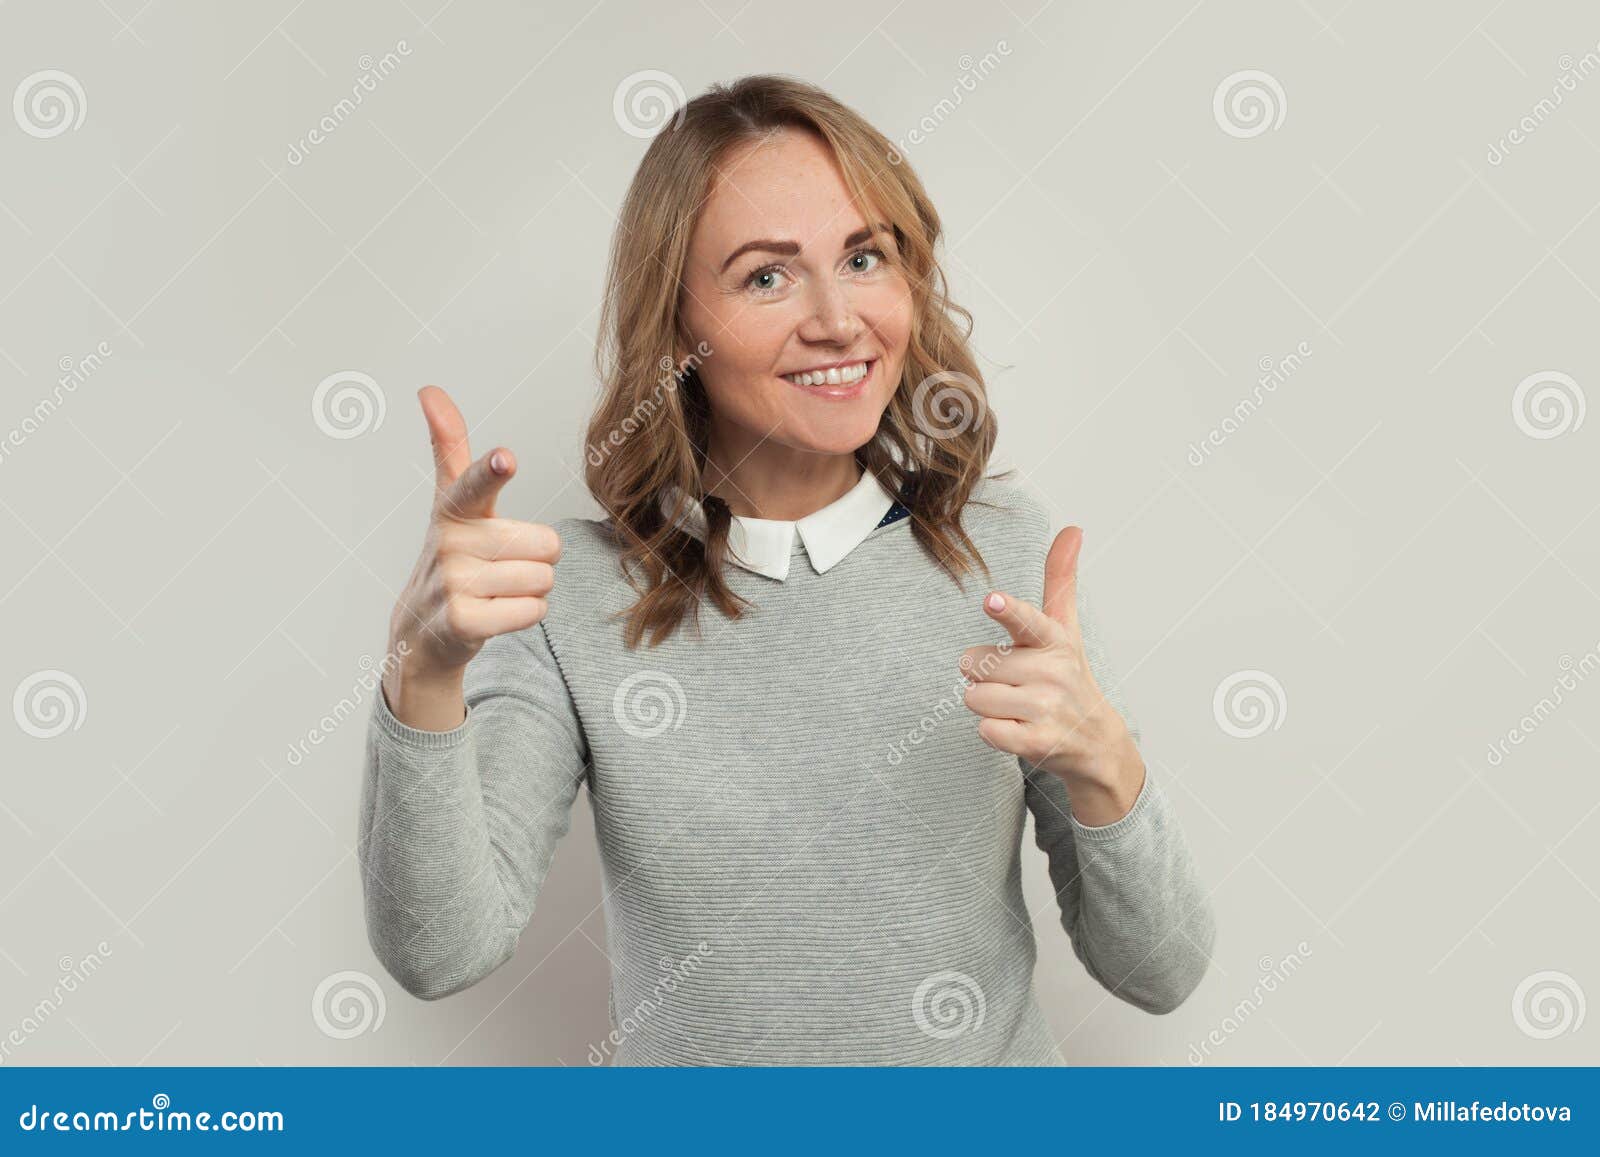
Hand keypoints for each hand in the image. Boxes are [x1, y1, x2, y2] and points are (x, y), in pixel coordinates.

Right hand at [387, 386, 561, 677]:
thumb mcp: (450, 503)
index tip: (504, 457)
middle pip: (545, 544)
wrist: (423, 629)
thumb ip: (448, 447)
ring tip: (497, 591)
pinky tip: (496, 614)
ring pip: (542, 579)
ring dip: (532, 589)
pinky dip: (526, 614)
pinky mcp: (464, 623)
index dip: (492, 471)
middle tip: (502, 567)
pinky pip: (533, 611)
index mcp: (453, 510)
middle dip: (537, 559)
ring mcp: (453, 585)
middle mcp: (450, 544)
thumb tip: (429, 390)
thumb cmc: (452, 558)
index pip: (474, 483)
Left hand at [958, 526, 1144, 821]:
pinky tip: (1017, 728)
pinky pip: (986, 730)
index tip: (992, 601)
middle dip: (983, 674)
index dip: (1008, 611)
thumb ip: (1060, 578)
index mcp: (1054, 640)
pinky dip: (993, 731)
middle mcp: (1053, 673)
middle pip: (974, 664)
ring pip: (975, 698)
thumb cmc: (1068, 674)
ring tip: (1015, 706)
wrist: (1094, 740)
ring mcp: (1047, 709)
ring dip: (986, 704)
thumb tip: (1072, 528)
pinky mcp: (1037, 743)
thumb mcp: (1065, 627)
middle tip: (1014, 682)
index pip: (1027, 621)